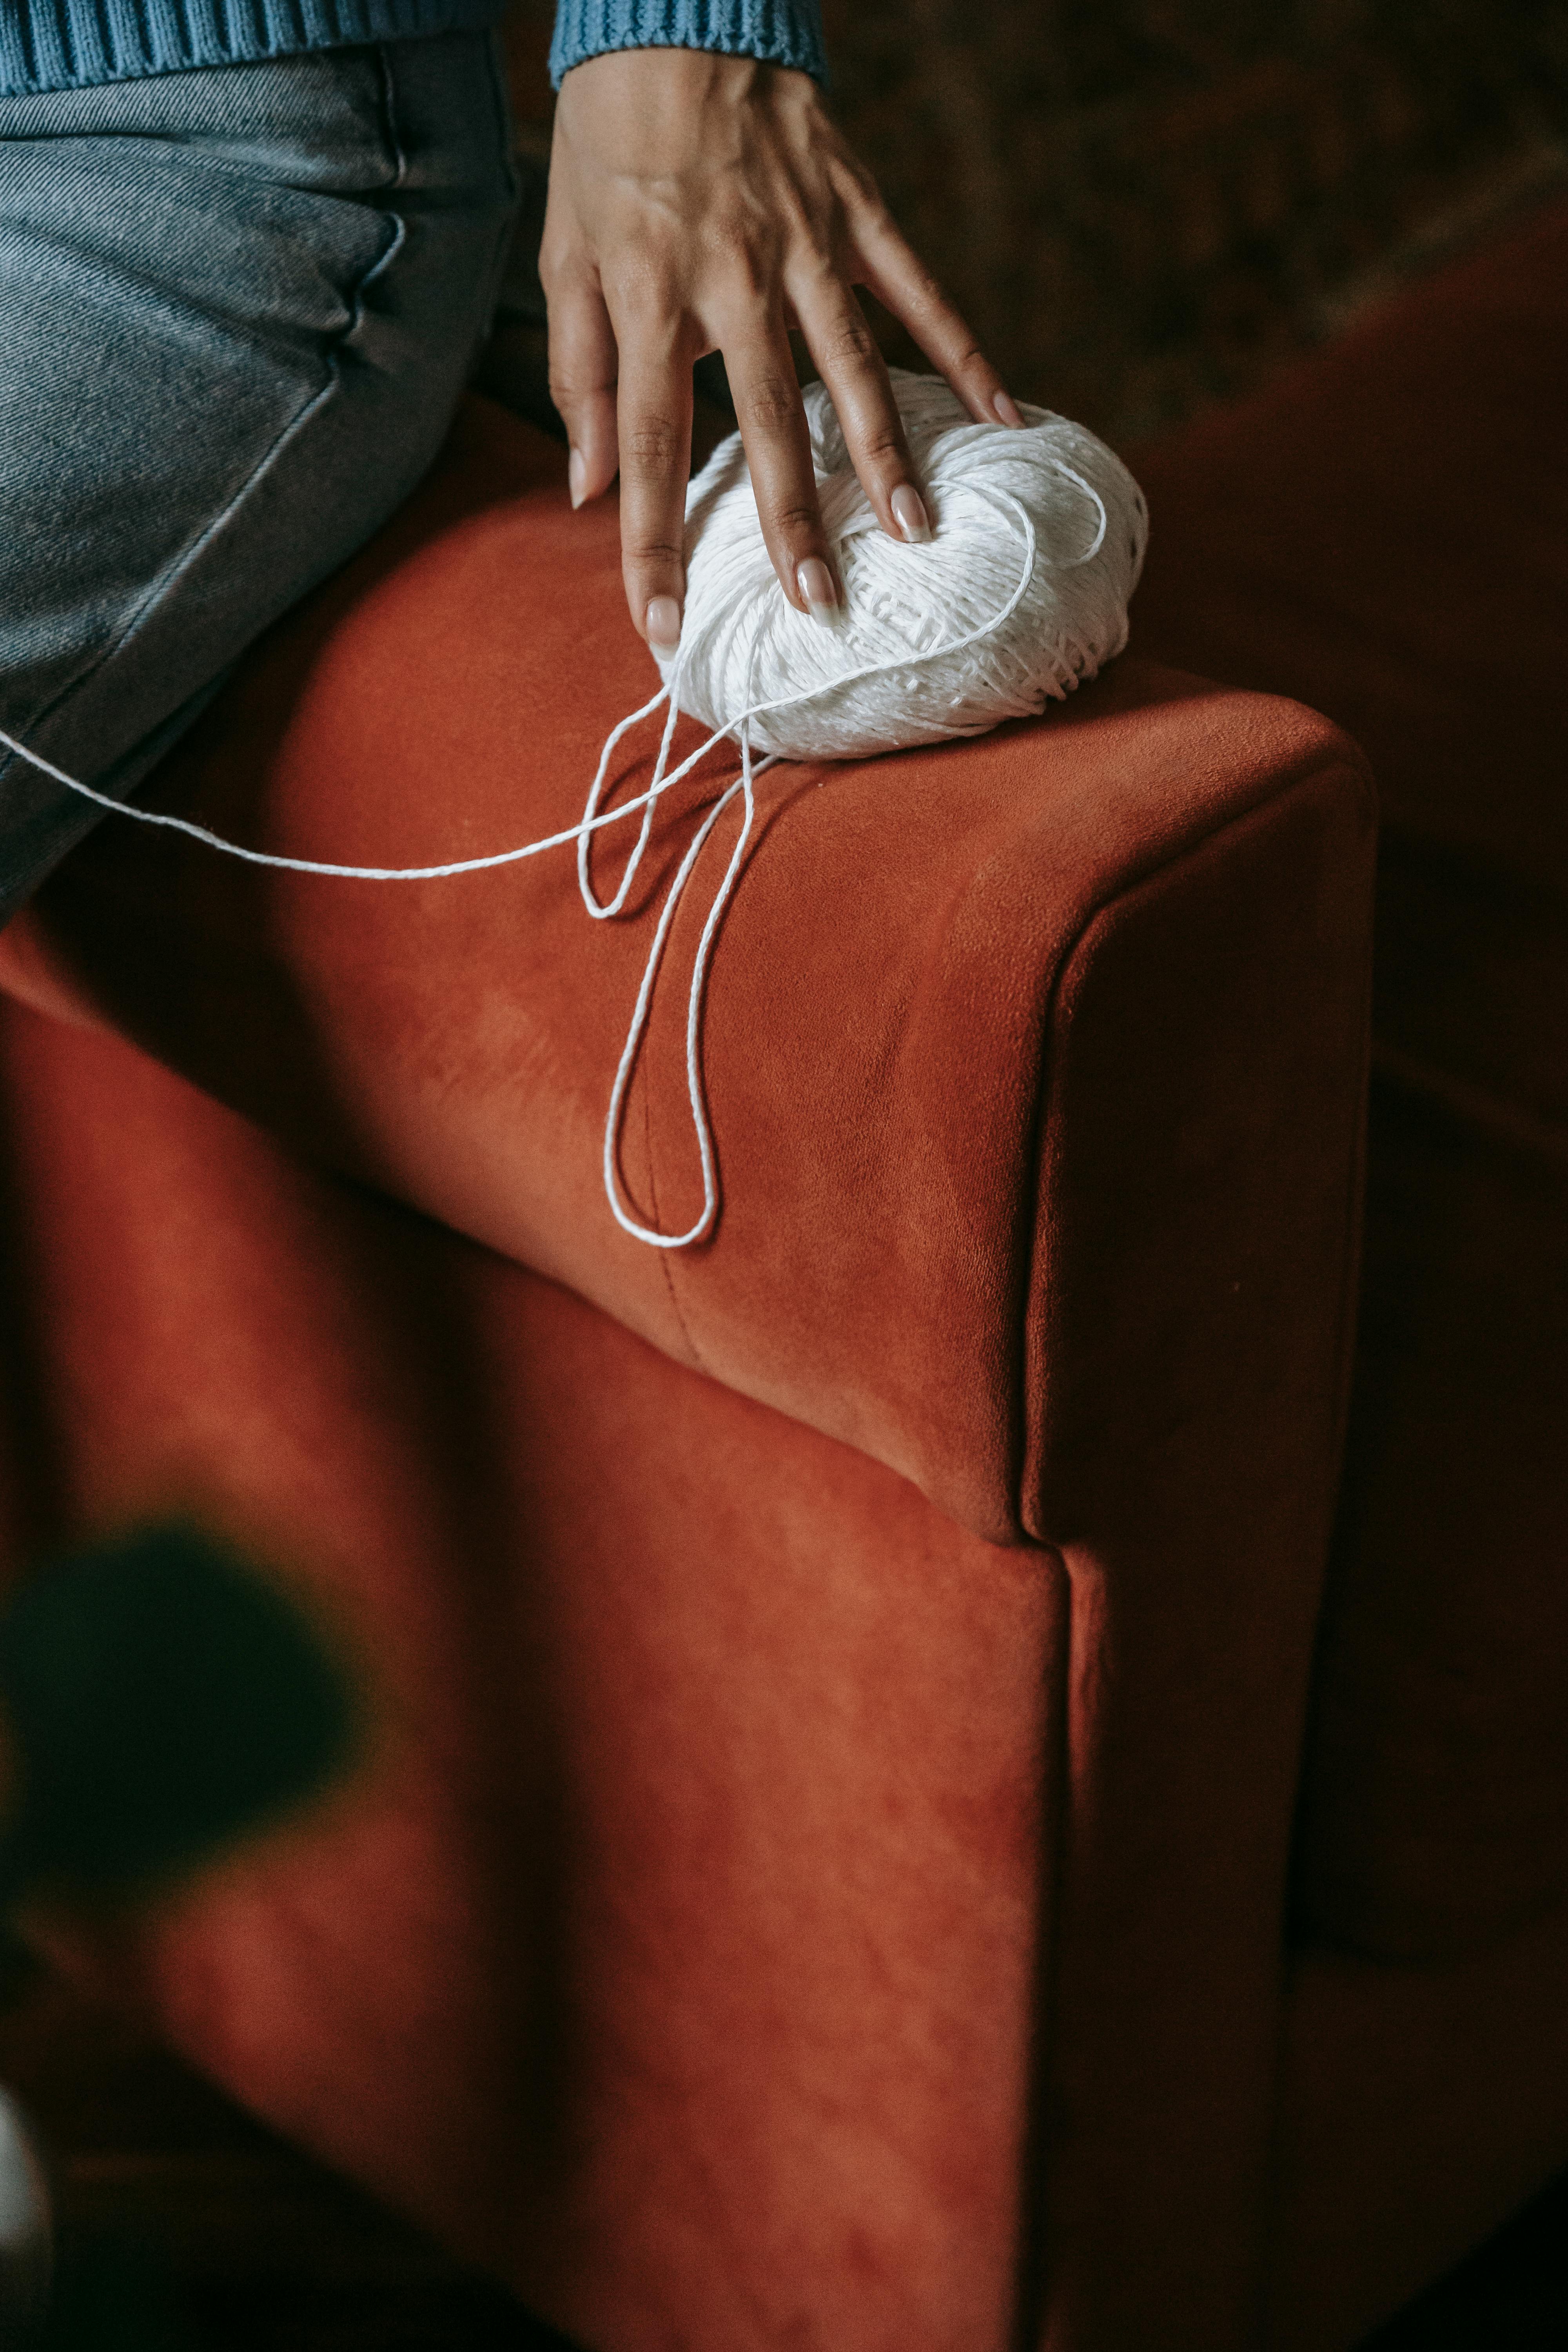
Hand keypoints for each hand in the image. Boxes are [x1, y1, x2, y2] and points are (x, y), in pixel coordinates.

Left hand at [539, 46, 1021, 652]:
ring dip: (885, 456)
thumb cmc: (607, 143)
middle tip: (820, 603)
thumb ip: (579, 374)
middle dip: (791, 521)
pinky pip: (919, 290)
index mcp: (649, 295)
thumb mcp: (565, 254)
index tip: (663, 625)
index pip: (649, 445)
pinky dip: (964, 352)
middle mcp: (732, 278)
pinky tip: (1002, 415)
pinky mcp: (857, 211)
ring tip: (916, 531)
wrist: (672, 9)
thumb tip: (586, 487)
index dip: (651, 542)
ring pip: (852, 368)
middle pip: (764, 422)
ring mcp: (805, 244)